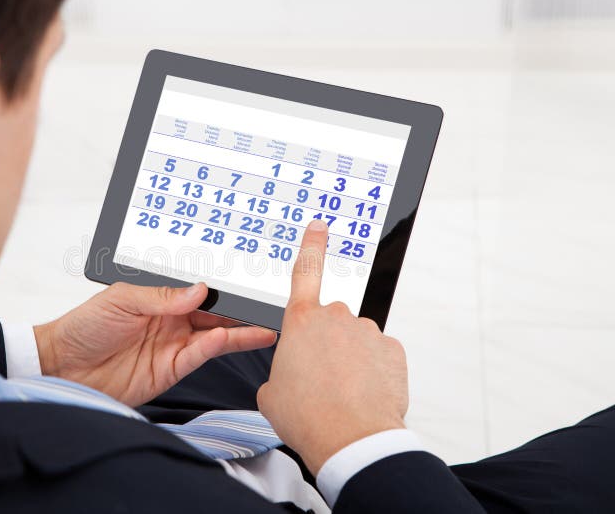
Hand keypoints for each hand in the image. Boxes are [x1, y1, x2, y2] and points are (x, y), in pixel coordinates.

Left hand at [34, 282, 276, 406]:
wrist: (62, 367)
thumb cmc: (84, 327)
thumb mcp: (122, 300)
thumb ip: (163, 296)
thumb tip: (200, 289)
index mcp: (160, 299)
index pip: (198, 290)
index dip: (221, 286)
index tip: (246, 280)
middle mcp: (172, 321)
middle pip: (214, 312)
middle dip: (240, 308)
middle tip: (266, 302)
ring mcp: (174, 345)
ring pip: (216, 335)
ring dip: (240, 330)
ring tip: (266, 325)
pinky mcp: (172, 369)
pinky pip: (200, 354)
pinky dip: (218, 346)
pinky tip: (233, 337)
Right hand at [257, 220, 408, 475]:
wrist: (350, 438)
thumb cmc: (307, 416)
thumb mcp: (271, 393)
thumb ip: (279, 373)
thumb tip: (289, 377)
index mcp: (301, 322)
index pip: (305, 270)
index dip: (312, 245)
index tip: (320, 226)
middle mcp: (336, 318)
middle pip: (330, 322)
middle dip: (326, 343)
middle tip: (320, 379)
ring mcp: (367, 331)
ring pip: (355, 340)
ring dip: (350, 360)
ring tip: (342, 392)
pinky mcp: (392, 349)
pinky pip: (378, 355)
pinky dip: (372, 371)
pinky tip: (363, 393)